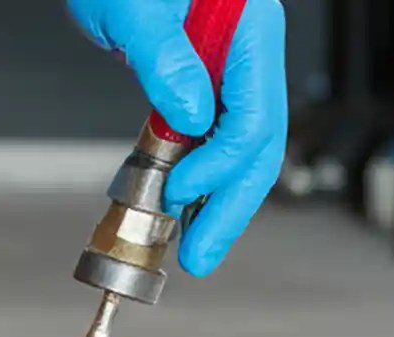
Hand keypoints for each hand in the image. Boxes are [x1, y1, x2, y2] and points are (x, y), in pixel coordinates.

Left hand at [67, 0, 286, 275]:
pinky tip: (184, 204)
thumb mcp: (135, 8)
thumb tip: (192, 120)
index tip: (179, 193)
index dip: (220, 165)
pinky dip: (199, 172)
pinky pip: (215, 134)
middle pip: (258, 142)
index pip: (254, 116)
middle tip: (201, 254)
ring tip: (195, 245)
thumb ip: (166, 62)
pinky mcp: (204, 76)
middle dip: (230, 205)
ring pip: (241, 146)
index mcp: (247, 28)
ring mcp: (229, 65)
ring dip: (218, 199)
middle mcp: (247, 49)